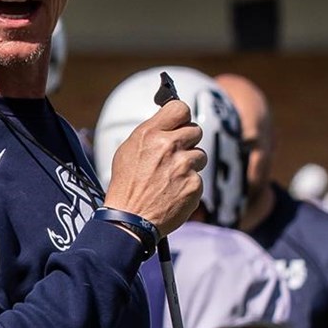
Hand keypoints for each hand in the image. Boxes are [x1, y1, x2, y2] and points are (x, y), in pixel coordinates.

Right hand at [102, 98, 203, 235]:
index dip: (182, 116)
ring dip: (189, 164)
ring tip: (171, 177)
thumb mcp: (128, 150)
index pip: (180, 108)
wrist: (130, 219)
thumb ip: (151, 132)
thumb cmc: (127, 184)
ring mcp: (184, 166)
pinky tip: (173, 191)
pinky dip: (188, 184)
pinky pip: (198, 178)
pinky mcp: (194, 184)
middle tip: (175, 155)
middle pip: (195, 130)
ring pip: (200, 155)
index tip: (180, 122)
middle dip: (187, 142)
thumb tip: (168, 121)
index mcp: (151, 134)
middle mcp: (169, 146)